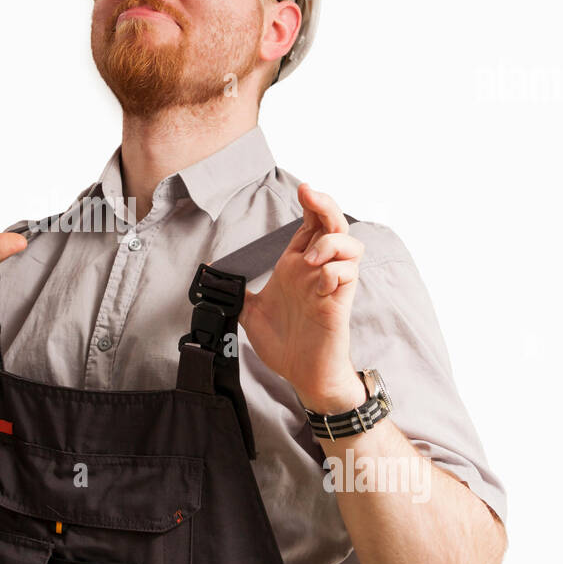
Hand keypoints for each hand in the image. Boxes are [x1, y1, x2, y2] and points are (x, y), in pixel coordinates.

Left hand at [238, 182, 364, 412]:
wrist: (302, 374)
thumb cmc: (285, 343)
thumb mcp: (251, 313)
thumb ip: (236, 292)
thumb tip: (212, 277)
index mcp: (297, 266)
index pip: (311, 224)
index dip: (311, 204)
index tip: (302, 190)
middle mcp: (316, 270)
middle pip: (333, 225)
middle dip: (325, 205)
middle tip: (309, 195)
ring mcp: (331, 285)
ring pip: (350, 245)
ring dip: (330, 243)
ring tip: (309, 258)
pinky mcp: (339, 303)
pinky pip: (346, 275)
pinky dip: (333, 272)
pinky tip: (318, 285)